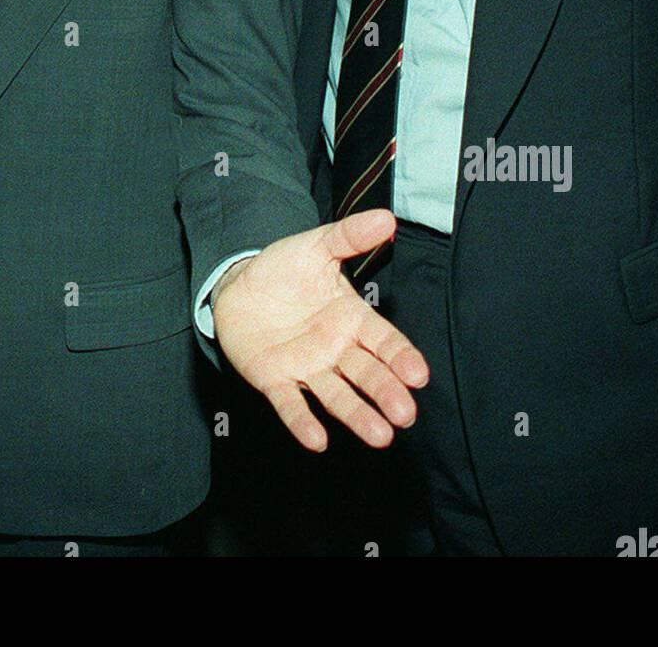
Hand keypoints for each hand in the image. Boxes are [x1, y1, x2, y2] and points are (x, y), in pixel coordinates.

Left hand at [212, 208, 428, 451]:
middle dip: (386, 393)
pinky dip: (303, 421)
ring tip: (379, 436)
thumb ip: (349, 236)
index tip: (418, 374)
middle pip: (366, 374)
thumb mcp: (316, 246)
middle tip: (405, 413)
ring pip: (337, 395)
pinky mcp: (275, 380)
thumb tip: (388, 218)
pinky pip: (291, 403)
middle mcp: (335, 349)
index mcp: (351, 318)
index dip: (400, 357)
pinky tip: (317, 439)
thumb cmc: (284, 269)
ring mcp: (307, 367)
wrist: (238, 285)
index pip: (383, 341)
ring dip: (357, 415)